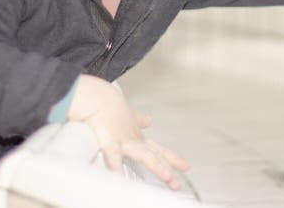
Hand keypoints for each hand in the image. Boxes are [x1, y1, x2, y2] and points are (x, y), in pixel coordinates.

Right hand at [66, 74, 189, 190]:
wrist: (98, 97)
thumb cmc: (109, 107)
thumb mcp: (129, 115)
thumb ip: (138, 121)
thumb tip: (148, 121)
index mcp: (137, 138)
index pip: (159, 150)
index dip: (173, 159)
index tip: (185, 167)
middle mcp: (134, 141)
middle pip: (154, 157)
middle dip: (166, 170)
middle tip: (176, 185)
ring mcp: (123, 141)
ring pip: (143, 155)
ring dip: (155, 165)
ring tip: (166, 176)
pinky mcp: (109, 140)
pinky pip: (112, 153)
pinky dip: (115, 164)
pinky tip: (118, 174)